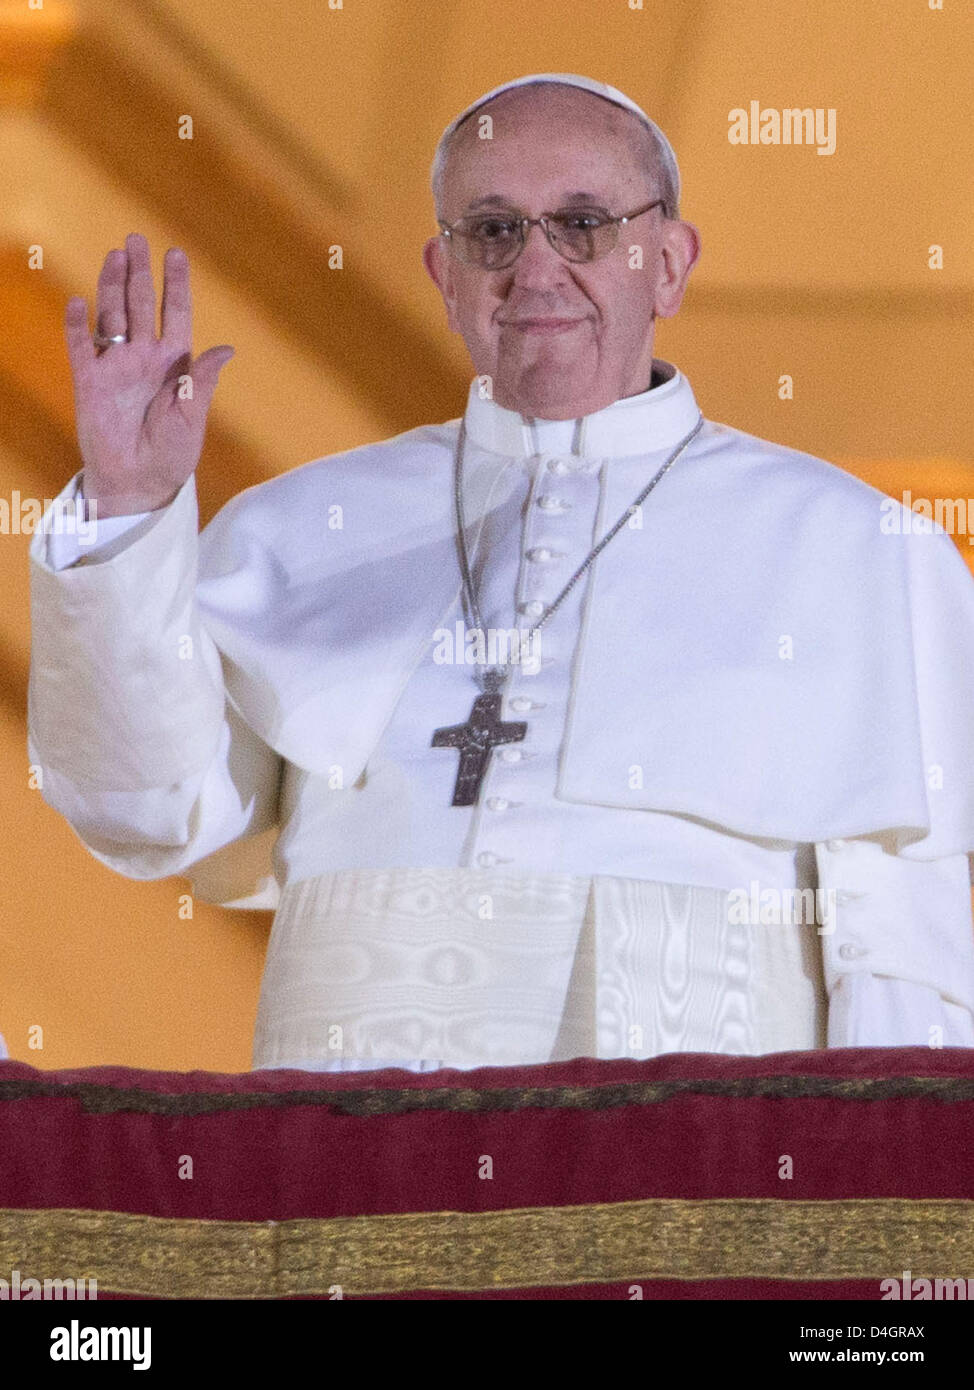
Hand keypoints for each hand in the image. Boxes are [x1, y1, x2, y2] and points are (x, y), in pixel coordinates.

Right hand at [65, 232, 234, 516]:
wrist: (138, 482)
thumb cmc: (172, 454)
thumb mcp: (192, 417)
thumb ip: (201, 381)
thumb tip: (226, 349)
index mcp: (174, 364)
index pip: (176, 314)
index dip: (176, 285)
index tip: (175, 253)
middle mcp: (144, 357)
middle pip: (141, 305)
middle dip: (139, 272)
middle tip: (136, 239)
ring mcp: (115, 366)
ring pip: (112, 315)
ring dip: (112, 286)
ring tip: (114, 256)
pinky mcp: (89, 381)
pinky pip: (81, 347)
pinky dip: (79, 326)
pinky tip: (79, 303)